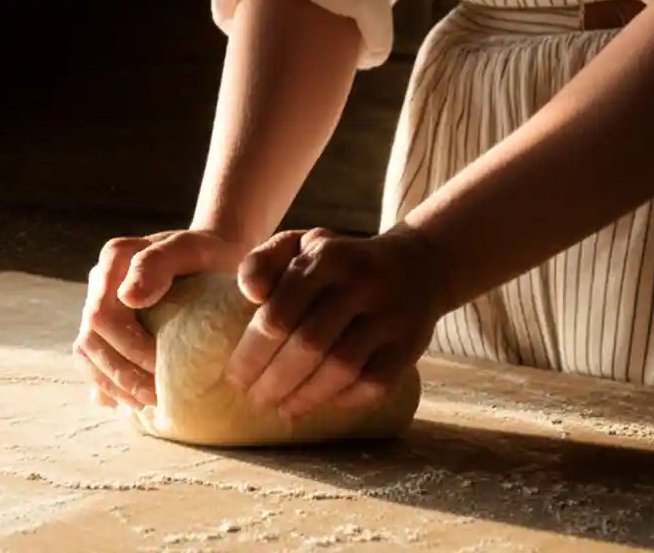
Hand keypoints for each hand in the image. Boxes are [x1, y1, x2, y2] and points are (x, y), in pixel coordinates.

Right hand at [73, 230, 247, 408]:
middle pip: (91, 339)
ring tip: (146, 403)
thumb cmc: (206, 254)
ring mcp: (100, 305)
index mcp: (115, 260)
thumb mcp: (191, 249)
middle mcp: (101, 282)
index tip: (161, 363)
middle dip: (122, 373)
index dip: (128, 347)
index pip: (103, 316)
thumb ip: (158, 263)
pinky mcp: (106, 328)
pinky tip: (131, 403)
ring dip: (113, 384)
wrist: (213, 256)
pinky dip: (109, 385)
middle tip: (157, 395)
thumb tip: (128, 297)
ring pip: (87, 353)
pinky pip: (93, 361)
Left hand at [225, 225, 442, 418]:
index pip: (280, 314)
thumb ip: (262, 261)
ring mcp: (390, 316)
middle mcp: (361, 284)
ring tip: (284, 408)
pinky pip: (374, 383)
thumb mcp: (301, 244)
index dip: (252, 353)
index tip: (236, 378)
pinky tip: (323, 404)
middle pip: (308, 345)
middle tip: (256, 399)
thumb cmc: (343, 261)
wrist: (418, 264)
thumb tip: (250, 294)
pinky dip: (345, 399)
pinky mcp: (410, 344)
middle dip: (275, 380)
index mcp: (326, 257)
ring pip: (341, 368)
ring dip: (306, 396)